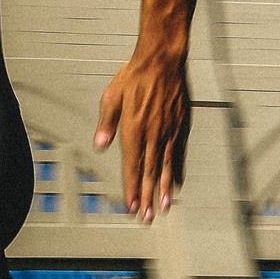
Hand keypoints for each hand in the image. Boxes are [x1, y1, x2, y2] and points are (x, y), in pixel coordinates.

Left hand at [94, 49, 190, 223]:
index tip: (130, 206)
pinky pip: (179, 154)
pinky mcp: (180, 126)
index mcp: (134, 129)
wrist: (162, 61)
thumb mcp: (111, 97)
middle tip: (145, 217)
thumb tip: (100, 144)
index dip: (131, 188)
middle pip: (149, 172)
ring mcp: (169, 132)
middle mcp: (153, 134)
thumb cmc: (134, 76)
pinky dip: (177, 171)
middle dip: (146, 197)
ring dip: (162, 190)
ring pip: (165, 168)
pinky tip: (175, 185)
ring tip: (162, 209)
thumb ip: (106, 123)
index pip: (132, 166)